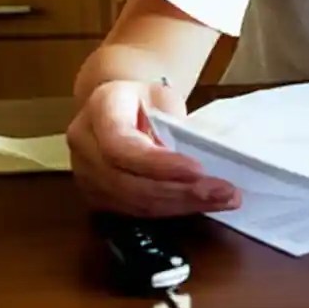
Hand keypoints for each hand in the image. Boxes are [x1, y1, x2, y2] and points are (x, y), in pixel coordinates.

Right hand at [66, 79, 240, 216]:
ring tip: (222, 200)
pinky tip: (202, 205)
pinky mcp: (98, 198)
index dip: (159, 164)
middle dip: (180, 191)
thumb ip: (171, 123)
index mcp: (99, 108)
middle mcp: (84, 145)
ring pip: (135, 203)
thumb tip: (195, 158)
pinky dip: (173, 211)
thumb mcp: (162, 95)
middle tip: (224, 192)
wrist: (117, 106)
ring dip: (182, 205)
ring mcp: (86, 176)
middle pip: (128, 182)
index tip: (198, 170)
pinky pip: (136, 212)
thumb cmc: (143, 98)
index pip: (121, 146)